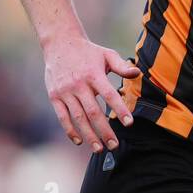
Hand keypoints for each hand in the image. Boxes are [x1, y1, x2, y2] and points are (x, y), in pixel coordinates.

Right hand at [43, 37, 139, 151]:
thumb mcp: (107, 54)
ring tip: (99, 149)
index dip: (120, 110)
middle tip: (114, 145)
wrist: (60, 43)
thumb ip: (122, 66)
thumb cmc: (88, 51)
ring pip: (78, 118)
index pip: (109, 95)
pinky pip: (62, 117)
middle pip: (94, 112)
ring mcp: (65, 92)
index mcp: (94, 75)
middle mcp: (79, 85)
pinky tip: (79, 141)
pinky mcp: (54, 96)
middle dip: (105, 131)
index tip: (129, 123)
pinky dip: (70, 130)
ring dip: (89, 135)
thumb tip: (138, 72)